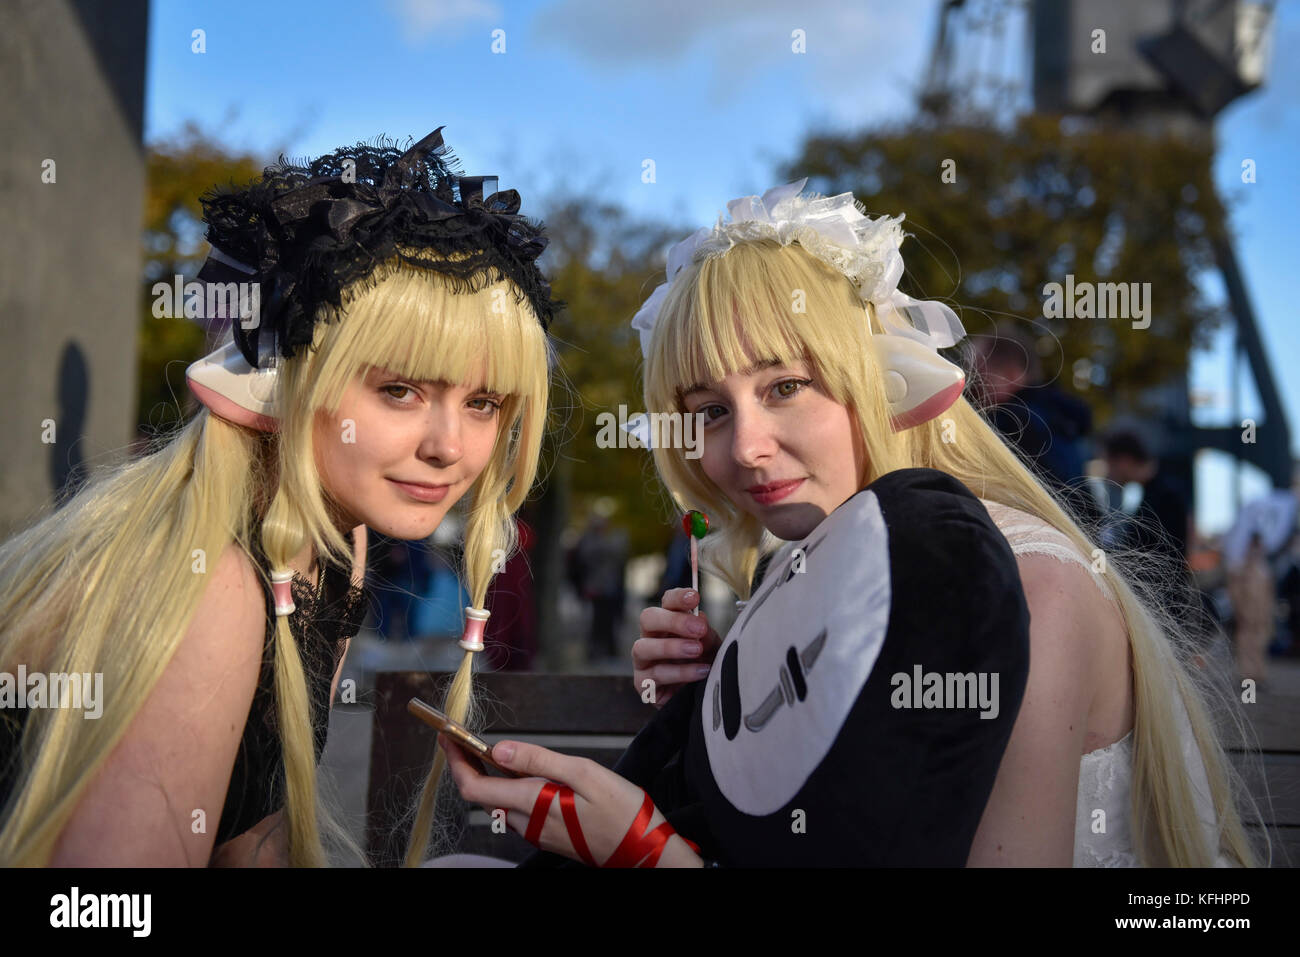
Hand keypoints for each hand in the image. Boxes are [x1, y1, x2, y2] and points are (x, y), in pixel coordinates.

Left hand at [442, 735, 700, 866]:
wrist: (644, 850)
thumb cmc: (621, 810)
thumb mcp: (584, 774)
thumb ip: (539, 761)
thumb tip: (500, 749)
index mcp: (532, 803)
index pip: (475, 786)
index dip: (456, 761)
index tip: (447, 737)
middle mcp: (527, 822)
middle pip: (483, 794)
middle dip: (467, 764)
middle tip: (462, 738)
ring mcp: (537, 832)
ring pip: (500, 801)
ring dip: (489, 775)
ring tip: (489, 749)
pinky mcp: (548, 834)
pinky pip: (518, 809)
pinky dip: (509, 787)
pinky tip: (521, 771)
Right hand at [633, 588, 721, 708]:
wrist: (703, 699)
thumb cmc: (704, 665)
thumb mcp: (711, 646)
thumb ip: (705, 633)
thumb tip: (699, 618)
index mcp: (667, 623)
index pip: (667, 602)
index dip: (678, 598)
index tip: (695, 597)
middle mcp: (650, 637)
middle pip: (648, 619)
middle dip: (673, 621)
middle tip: (698, 628)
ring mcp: (643, 661)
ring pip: (643, 647)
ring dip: (671, 647)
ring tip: (696, 650)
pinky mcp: (642, 684)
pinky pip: (656, 675)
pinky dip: (680, 672)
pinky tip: (700, 672)